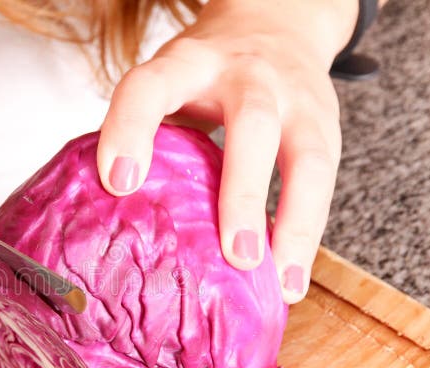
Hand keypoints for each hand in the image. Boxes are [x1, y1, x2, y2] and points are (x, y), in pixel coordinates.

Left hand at [97, 0, 357, 302]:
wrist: (277, 23)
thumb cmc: (206, 72)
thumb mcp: (169, 82)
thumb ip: (145, 132)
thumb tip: (104, 212)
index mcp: (187, 64)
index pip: (151, 88)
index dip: (132, 130)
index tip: (120, 184)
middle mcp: (247, 76)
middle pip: (251, 124)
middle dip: (243, 192)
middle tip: (235, 254)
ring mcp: (294, 99)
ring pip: (306, 158)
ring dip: (293, 223)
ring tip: (276, 280)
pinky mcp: (325, 124)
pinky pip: (323, 181)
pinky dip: (307, 233)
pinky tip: (290, 278)